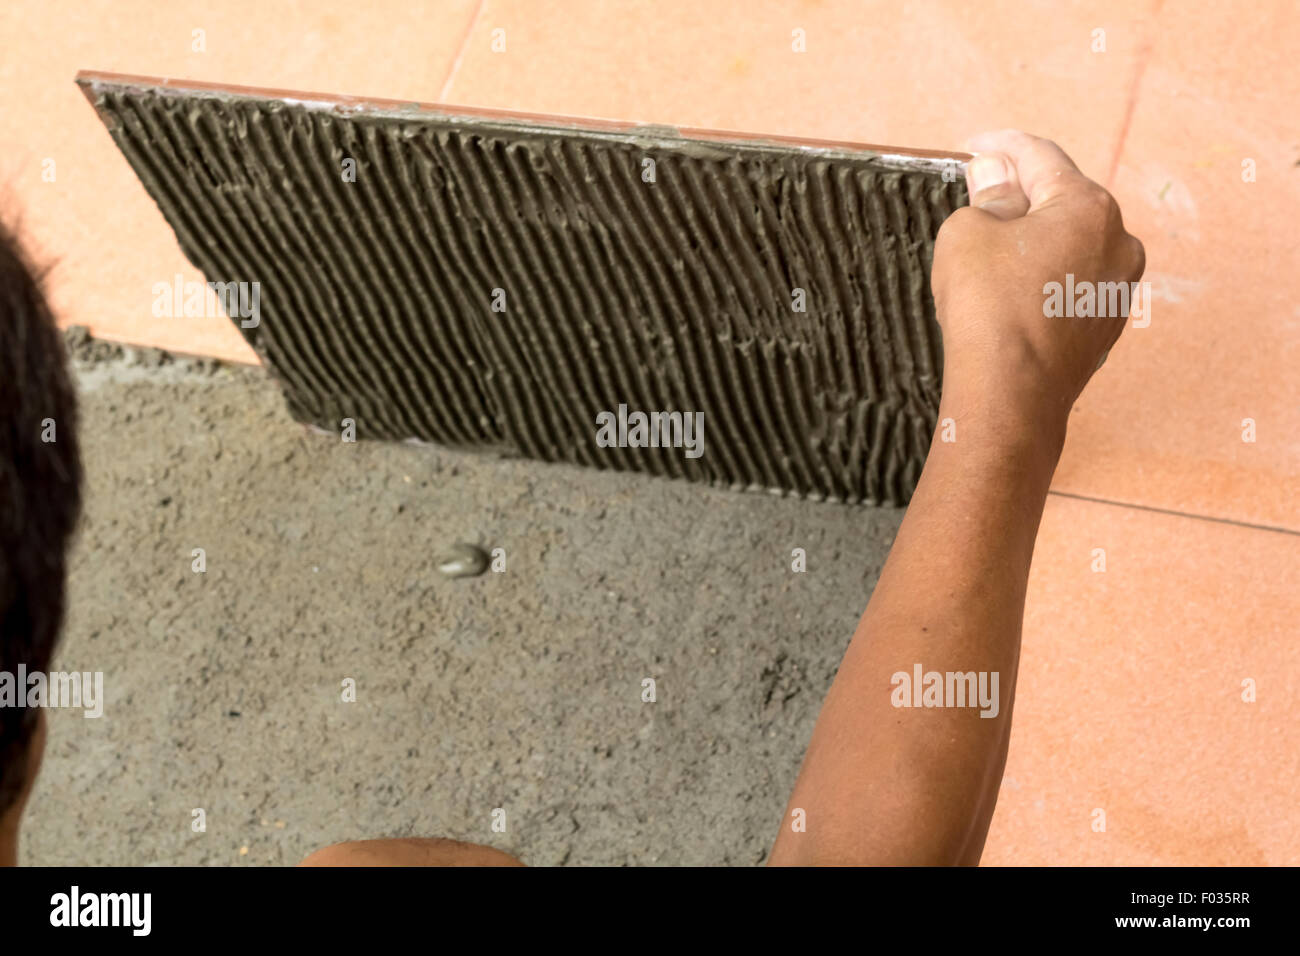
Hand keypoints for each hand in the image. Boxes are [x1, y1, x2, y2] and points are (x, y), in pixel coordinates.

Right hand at [931, 130, 1145, 427]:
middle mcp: (1118, 241)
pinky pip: (1072, 282)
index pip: (1040, 157)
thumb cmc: (988, 308)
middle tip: (979, 193)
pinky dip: (1043, 274)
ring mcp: (1117, 287)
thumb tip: (995, 177)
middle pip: (1062, 199)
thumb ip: (987, 196)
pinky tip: (1011, 289)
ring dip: (1034, 236)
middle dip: (1020, 192)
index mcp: (1089, 206)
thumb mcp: (969, 234)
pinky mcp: (1105, 325)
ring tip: (991, 247)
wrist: (1010, 394)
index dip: (1001, 145)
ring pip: (1070, 244)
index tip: (976, 145)